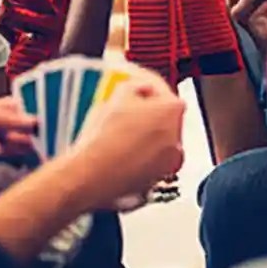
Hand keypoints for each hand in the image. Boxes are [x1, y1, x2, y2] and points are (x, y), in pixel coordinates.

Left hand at [0, 97, 37, 195]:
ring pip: (13, 147)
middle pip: (16, 128)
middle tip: (34, 133)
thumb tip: (32, 121)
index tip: (45, 113)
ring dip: (15, 144)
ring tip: (10, 144)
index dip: (28, 108)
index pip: (11, 106)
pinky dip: (8, 160)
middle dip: (24, 129)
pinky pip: (6, 165)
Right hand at [68, 73, 184, 208]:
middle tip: (126, 111)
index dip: (146, 89)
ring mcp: (168, 163)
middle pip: (164, 120)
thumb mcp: (118, 93)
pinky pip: (148, 164)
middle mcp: (176, 139)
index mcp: (172, 111)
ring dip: (144, 137)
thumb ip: (137, 85)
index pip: (163, 93)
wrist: (90, 175)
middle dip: (148, 114)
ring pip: (157, 143)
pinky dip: (138, 158)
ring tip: (118, 134)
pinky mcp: (154, 182)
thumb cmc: (103, 136)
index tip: (136, 89)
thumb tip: (141, 88)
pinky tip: (118, 154)